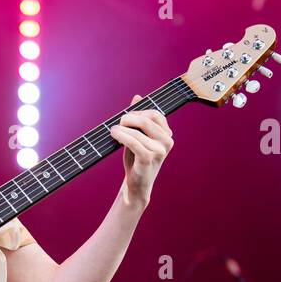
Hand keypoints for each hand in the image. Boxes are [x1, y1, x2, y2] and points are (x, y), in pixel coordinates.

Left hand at [110, 94, 172, 209]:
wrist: (136, 184)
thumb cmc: (137, 159)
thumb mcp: (138, 136)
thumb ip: (138, 117)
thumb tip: (137, 97)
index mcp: (167, 135)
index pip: (155, 114)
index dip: (139, 112)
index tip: (126, 119)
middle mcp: (167, 142)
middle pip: (147, 119)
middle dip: (129, 118)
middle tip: (118, 124)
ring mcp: (160, 151)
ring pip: (138, 130)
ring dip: (121, 128)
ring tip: (112, 131)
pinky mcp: (149, 159)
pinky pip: (133, 142)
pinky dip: (122, 136)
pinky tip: (114, 135)